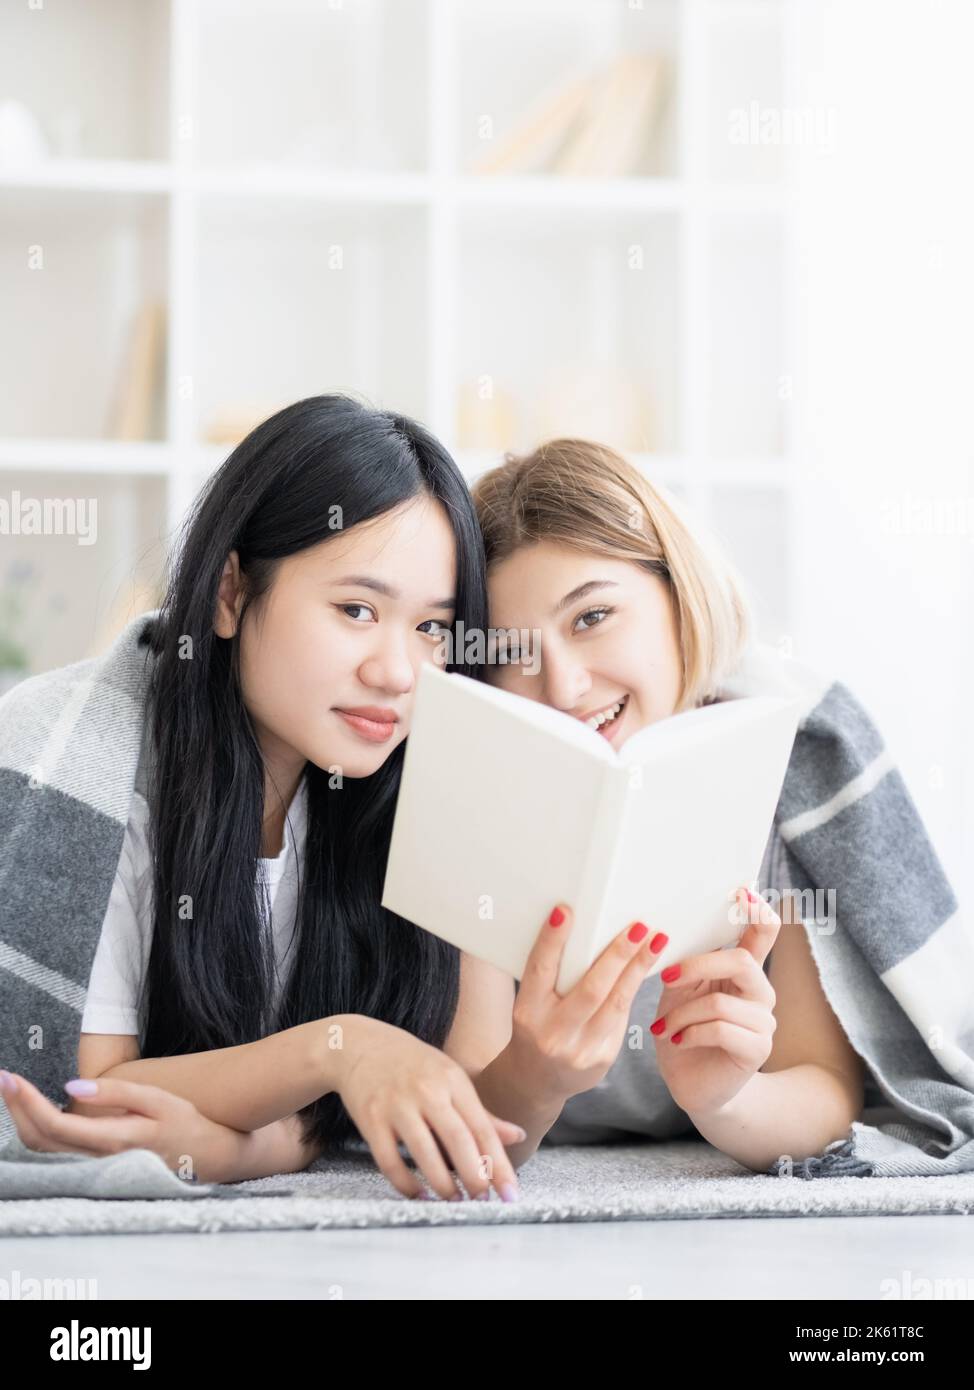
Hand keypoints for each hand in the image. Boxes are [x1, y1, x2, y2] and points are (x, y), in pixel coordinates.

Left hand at [0, 1069, 244, 1183]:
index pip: (54, 1125)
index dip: (26, 1102)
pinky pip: (53, 1151)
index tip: (9, 1077)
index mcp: (111, 1140)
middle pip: (39, 1140)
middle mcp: (95, 1160)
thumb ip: (115, 1094)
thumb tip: (71, 1088)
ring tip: (13, 1090)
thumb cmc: (184, 1124)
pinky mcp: (92, 1166)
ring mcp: (92, 1166)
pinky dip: (36, 1128)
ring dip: (22, 1118)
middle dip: (15, 1107)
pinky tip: (33, 1110)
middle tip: (3, 1078)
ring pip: (42, 1149)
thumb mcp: (158, 1100)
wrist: (206, 1157)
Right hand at [334, 1017, 526, 1201]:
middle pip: (457, 1140)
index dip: (499, 1163)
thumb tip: (519, 1136)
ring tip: (455, 1200)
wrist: (359, 1045)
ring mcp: (397, 1105)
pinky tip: (420, 1194)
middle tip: (484, 1200)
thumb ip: (482, 1112)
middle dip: (475, 1176)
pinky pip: (389, 1161)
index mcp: (452, 1080)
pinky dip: (406, 1184)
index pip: (482, 1127)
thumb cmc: (413, 1065)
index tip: (511, 1193)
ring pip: (423, 1154)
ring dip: (443, 1184)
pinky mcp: (371, 1119)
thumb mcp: (451, 1077)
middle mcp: (427, 1090)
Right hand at [505, 903, 665, 1103]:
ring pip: (616, 1003)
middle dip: (617, 955)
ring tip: (656, 942)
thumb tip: (584, 931)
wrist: (537, 1080)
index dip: (552, 940)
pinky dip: (633, 989)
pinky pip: (622, 1018)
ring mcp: (579, 1050)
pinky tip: (645, 968)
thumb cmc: (535, 1027)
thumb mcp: (530, 1003)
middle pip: (591, 988)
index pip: (540, 970)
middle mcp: (552, 1033)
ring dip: (638, 969)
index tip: (566, 911)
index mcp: (528, 1012)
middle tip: (637, 927)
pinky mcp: (602, 1059)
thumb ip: (551, 976)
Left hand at [649, 886, 780, 1115]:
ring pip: (721, 1002)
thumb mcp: (677, 991)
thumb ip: (684, 964)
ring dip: (683, 1014)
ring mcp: (763, 1021)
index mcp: (741, 970)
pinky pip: (722, 1029)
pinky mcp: (758, 1049)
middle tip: (667, 977)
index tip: (742, 890)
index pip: (763, 932)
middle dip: (699, 967)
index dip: (757, 911)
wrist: (691, 1084)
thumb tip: (668, 932)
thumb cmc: (683, 1031)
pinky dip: (691, 1033)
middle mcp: (759, 991)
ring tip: (665, 1028)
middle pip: (741, 961)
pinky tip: (678, 1040)